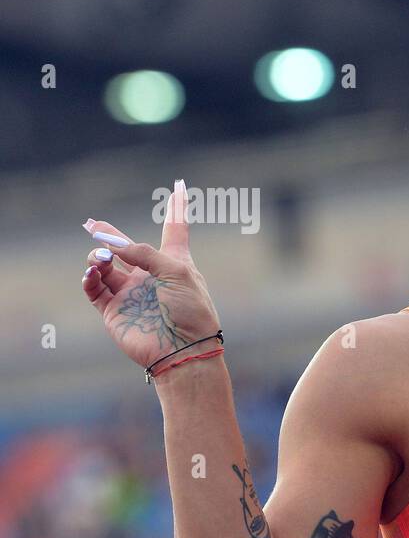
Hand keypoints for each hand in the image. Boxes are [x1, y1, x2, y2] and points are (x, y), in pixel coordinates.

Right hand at [81, 180, 222, 370]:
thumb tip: (112, 247)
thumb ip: (144, 253)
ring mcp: (131, 293)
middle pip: (127, 248)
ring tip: (101, 258)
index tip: (181, 187)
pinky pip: (93, 289)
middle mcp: (151, 275)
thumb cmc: (190, 309)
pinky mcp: (114, 310)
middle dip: (109, 235)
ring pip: (105, 266)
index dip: (177, 208)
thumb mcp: (177, 272)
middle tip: (92, 224)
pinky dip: (89, 278)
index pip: (176, 229)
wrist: (181, 350)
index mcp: (175, 263)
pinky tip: (92, 273)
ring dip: (98, 256)